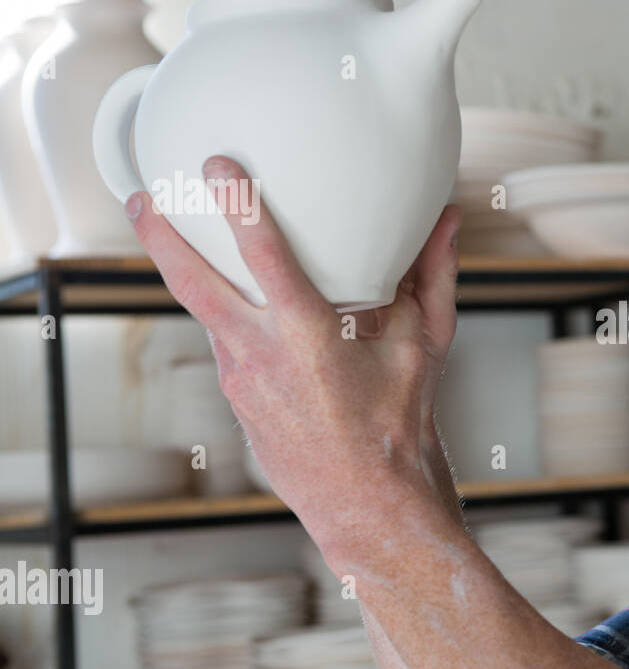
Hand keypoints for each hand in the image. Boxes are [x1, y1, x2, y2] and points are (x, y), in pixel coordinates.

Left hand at [125, 155, 463, 545]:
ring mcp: (241, 381)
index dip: (240, 205)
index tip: (218, 166)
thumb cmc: (400, 425)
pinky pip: (225, 345)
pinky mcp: (236, 400)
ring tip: (171, 234)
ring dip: (184, 272)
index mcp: (309, 337)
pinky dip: (226, 316)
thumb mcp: (426, 346)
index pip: (265, 257)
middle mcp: (262, 356)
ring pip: (203, 313)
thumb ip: (434, 276)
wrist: (368, 503)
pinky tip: (236, 305)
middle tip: (142, 195)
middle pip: (191, 284)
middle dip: (159, 235)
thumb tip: (446, 219)